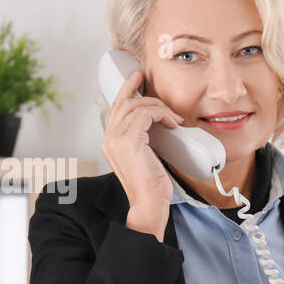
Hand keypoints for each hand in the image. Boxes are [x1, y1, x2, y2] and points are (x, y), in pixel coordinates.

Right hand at [99, 65, 182, 227]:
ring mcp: (116, 139)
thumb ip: (145, 140)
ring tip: (173, 118)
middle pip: (124, 103)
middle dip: (139, 90)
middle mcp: (109, 139)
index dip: (126, 91)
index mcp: (110, 143)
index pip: (116, 109)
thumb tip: (160, 124)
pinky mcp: (129, 141)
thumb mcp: (146, 158)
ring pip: (137, 106)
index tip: (136, 79)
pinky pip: (146, 114)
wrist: (149, 204)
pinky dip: (162, 114)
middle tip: (152, 85)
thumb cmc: (151, 187)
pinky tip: (172, 123)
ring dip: (159, 107)